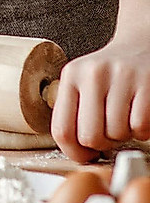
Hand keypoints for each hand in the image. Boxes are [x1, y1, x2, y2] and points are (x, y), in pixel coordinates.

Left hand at [52, 34, 149, 161]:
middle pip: (90, 136)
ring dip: (124, 135)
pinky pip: (140, 127)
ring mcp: (120, 77)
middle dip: (102, 143)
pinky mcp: (146, 84)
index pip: (61, 129)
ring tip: (124, 117)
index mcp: (70, 76)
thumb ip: (74, 111)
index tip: (85, 155)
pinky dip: (142, 130)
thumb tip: (76, 153)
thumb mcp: (83, 84)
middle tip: (109, 131)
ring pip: (117, 134)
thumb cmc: (110, 75)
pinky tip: (138, 114)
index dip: (74, 153)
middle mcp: (92, 74)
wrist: (140, 48)